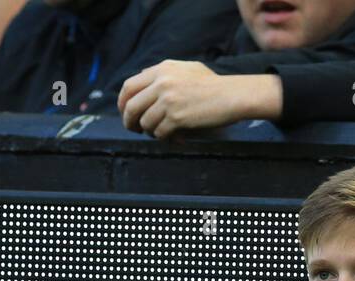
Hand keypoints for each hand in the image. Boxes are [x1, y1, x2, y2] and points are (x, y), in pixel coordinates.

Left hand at [118, 60, 277, 137]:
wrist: (231, 95)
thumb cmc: (213, 84)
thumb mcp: (186, 69)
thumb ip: (164, 72)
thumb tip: (142, 76)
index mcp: (162, 69)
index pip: (130, 86)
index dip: (123, 102)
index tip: (125, 112)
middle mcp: (162, 83)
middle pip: (131, 106)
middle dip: (128, 121)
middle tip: (133, 129)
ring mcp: (168, 101)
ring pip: (145, 122)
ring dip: (150, 131)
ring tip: (161, 131)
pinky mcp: (176, 118)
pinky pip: (159, 133)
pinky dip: (163, 137)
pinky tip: (173, 136)